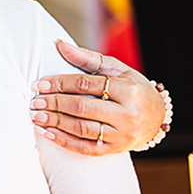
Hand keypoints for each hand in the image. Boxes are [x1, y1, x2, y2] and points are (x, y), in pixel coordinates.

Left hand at [31, 40, 165, 154]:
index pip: (86, 85)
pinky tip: (47, 133)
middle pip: (82, 108)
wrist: (157, 117)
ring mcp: (122, 135)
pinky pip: (86, 148)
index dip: (60, 84)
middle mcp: (128, 114)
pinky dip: (64, 141)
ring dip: (55, 123)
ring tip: (35, 117)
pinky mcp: (115, 149)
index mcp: (128, 90)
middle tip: (35, 102)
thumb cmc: (132, 88)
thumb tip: (59, 43)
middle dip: (54, 104)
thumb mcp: (116, 69)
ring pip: (82, 129)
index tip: (40, 85)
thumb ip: (87, 58)